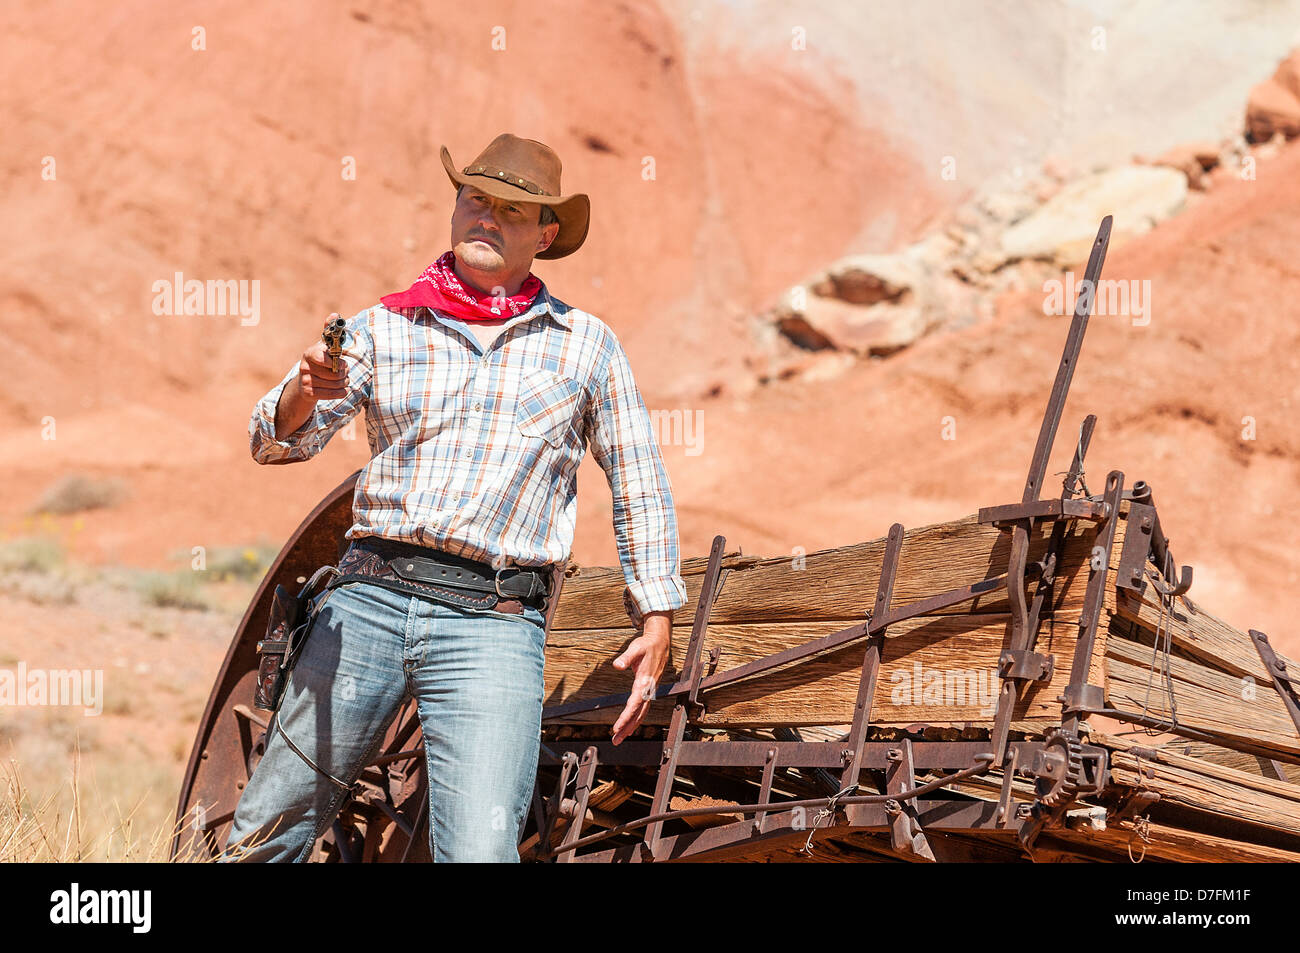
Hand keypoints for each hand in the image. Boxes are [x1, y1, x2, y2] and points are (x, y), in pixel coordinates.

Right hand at [298, 313, 349, 402]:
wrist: (305, 382)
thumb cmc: (320, 361)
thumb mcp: (324, 346)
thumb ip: (329, 331)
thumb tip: (334, 314)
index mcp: (309, 353)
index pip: (323, 358)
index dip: (336, 362)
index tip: (344, 364)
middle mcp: (304, 367)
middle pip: (334, 373)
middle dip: (344, 373)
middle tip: (345, 372)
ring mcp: (305, 381)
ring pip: (336, 384)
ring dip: (344, 383)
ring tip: (343, 380)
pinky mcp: (308, 394)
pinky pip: (333, 394)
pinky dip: (341, 392)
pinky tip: (341, 389)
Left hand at [610, 612, 671, 744]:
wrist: (660, 643)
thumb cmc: (647, 645)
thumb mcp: (635, 648)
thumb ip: (626, 658)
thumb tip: (617, 665)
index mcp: (644, 682)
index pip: (634, 704)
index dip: (625, 717)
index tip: (616, 727)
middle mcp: (648, 690)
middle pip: (638, 714)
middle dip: (627, 728)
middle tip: (616, 740)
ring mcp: (650, 691)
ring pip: (641, 714)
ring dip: (631, 726)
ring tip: (620, 738)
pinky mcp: (648, 690)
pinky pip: (642, 709)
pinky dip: (636, 719)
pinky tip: (630, 726)